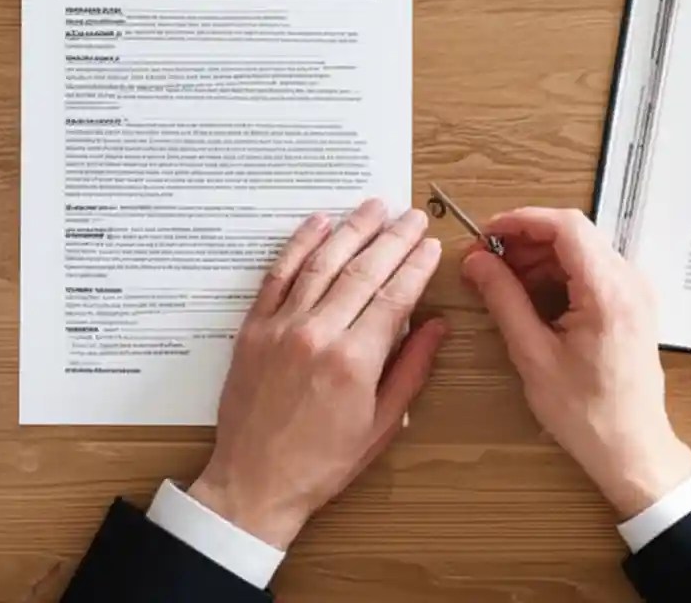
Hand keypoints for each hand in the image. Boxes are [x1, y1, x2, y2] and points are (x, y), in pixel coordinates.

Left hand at [189, 199, 447, 548]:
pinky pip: (277, 275)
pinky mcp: (253, 329)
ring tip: (373, 207)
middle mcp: (317, 335)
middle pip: (363, 271)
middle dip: (392, 239)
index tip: (430, 246)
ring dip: (351, 230)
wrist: (255, 482)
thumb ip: (411, 370)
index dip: (416, 266)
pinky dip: (298, 245)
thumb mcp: (382, 425)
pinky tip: (317, 223)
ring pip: (322, 264)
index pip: (395, 296)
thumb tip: (437, 327)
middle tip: (411, 216)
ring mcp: (281, 328)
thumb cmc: (321, 463)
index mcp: (354, 361)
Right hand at [461, 208, 690, 519]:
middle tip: (485, 262)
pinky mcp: (631, 303)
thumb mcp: (533, 355)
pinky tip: (529, 296)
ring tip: (502, 282)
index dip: (520, 220)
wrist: (632, 447)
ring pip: (581, 249)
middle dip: (524, 241)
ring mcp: (635, 291)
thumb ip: (504, 300)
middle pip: (573, 234)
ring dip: (539, 257)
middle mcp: (629, 282)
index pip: (565, 226)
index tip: (487, 233)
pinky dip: (558, 273)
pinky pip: (591, 270)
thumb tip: (478, 263)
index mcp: (609, 292)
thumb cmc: (588, 414)